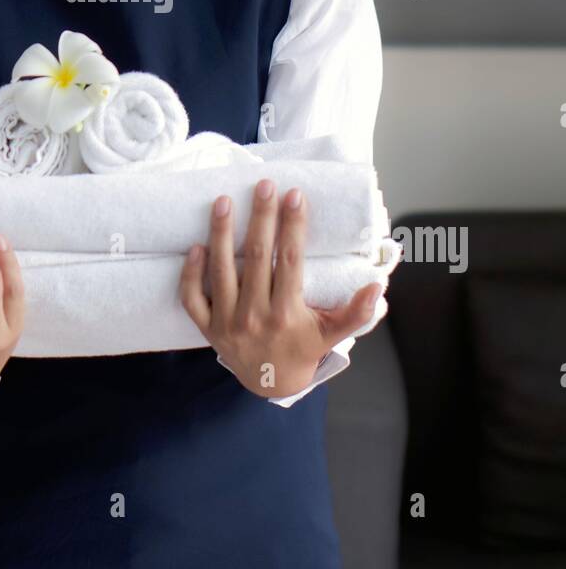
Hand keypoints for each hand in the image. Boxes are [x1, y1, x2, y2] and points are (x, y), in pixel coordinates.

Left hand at [180, 179, 382, 399]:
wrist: (270, 383)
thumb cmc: (303, 349)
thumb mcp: (332, 335)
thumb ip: (356, 313)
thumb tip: (377, 286)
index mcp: (286, 315)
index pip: (290, 262)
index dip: (293, 227)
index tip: (295, 195)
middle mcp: (254, 317)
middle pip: (256, 259)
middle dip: (260, 218)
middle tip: (264, 185)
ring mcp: (226, 323)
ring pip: (221, 272)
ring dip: (221, 234)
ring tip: (223, 201)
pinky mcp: (206, 327)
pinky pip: (192, 298)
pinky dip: (191, 273)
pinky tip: (196, 245)